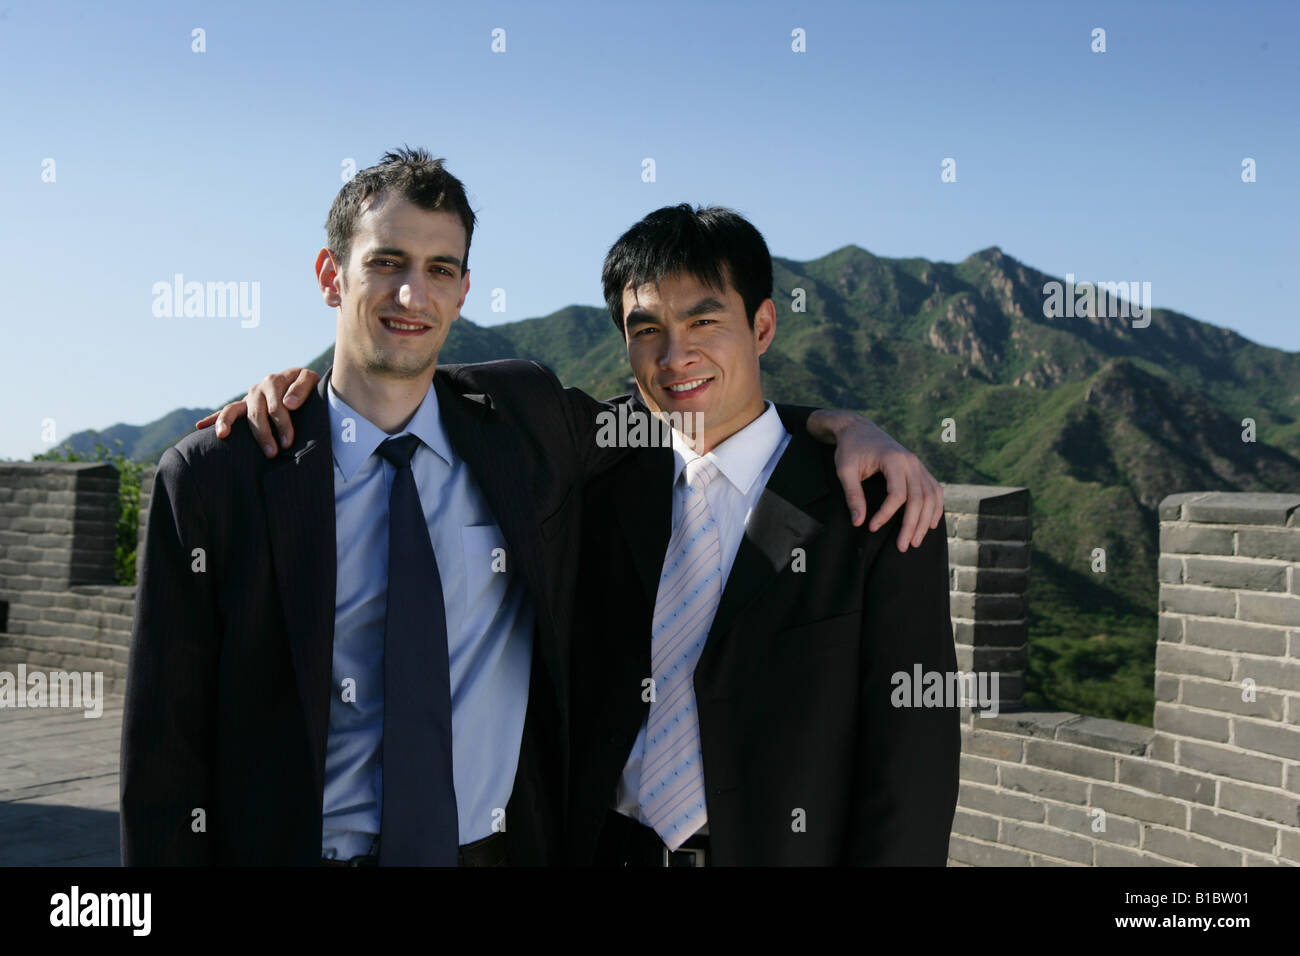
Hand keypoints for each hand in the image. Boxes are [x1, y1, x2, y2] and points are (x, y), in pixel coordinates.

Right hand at [194, 367, 321, 456]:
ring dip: (228, 424)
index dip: (282, 424)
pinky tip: (200, 427)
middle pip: (256, 413)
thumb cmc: (309, 386)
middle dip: (263, 434)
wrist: (303, 383)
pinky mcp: (244, 405)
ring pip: (233, 410)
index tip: (288, 442)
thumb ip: (301, 389)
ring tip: (223, 435)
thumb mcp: (310, 380)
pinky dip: (213, 418)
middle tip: (272, 453)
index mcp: (274, 381)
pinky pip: (226, 412)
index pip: (275, 406)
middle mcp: (258, 389)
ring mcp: (248, 398)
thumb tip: (288, 404)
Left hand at [808, 409, 943, 551]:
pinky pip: (935, 489)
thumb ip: (853, 495)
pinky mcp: (919, 468)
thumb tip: (858, 522)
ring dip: (925, 521)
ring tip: (916, 542)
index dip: (886, 514)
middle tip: (903, 547)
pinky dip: (935, 507)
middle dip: (912, 525)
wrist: (858, 429)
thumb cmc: (850, 449)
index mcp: (894, 459)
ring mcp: (918, 464)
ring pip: (931, 496)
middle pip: (919, 498)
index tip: (871, 527)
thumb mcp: (845, 470)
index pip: (897, 494)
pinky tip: (930, 524)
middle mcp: (911, 461)